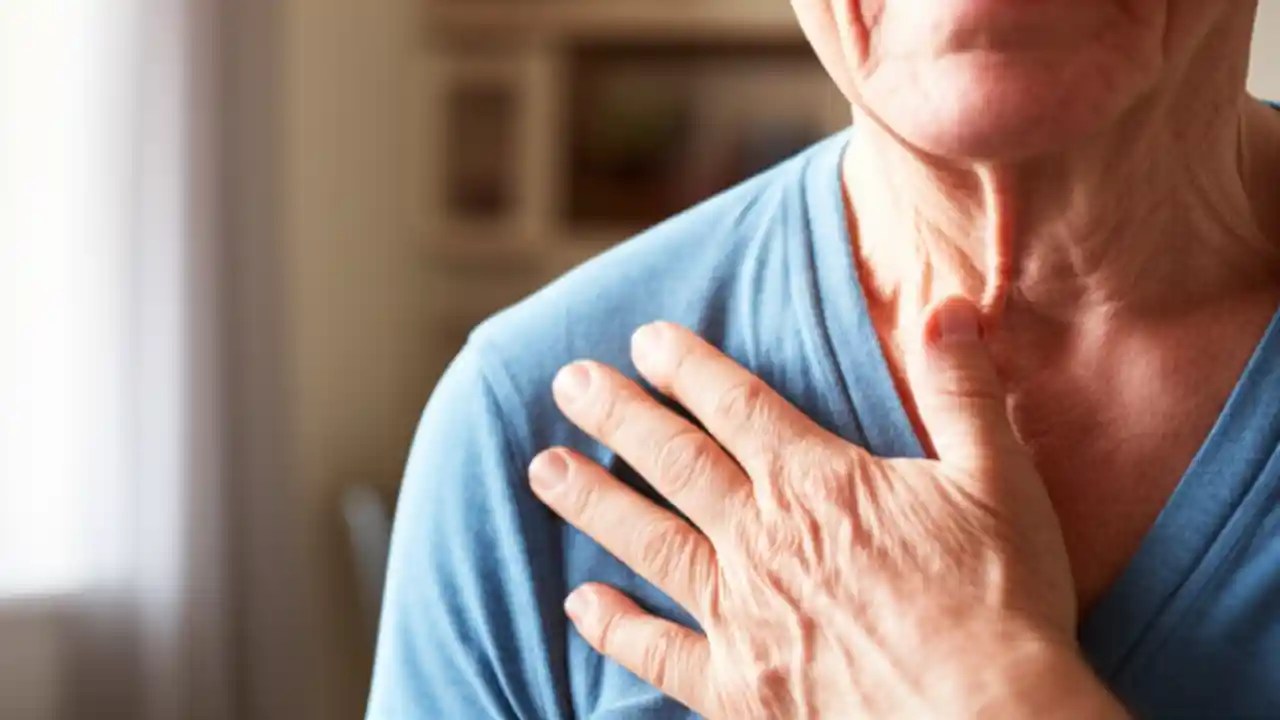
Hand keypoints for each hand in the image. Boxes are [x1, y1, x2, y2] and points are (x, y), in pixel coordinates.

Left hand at [528, 298, 1124, 718]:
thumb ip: (963, 388)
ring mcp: (740, 614)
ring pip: (648, 539)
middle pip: (674, 461)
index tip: (644, 339)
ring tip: (545, 468)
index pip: (735, 406)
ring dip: (593, 500)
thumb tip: (949, 303)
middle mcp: (763, 538)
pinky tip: (581, 604)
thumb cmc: (1000, 602)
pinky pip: (658, 650)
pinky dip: (615, 626)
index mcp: (818, 483)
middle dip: (618, 414)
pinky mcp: (737, 686)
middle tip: (568, 381)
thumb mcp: (998, 478)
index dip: (686, 367)